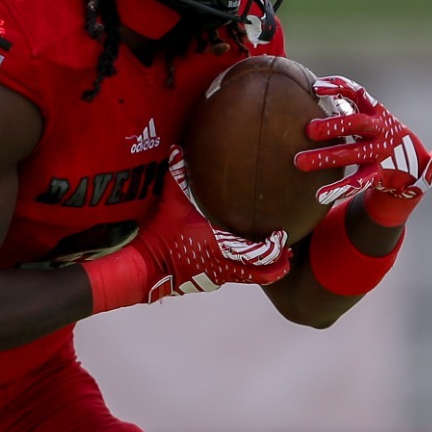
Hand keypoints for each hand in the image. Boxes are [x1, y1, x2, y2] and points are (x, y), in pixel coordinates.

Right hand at [83, 147, 289, 309]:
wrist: (144, 268)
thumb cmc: (162, 235)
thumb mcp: (171, 203)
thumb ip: (177, 175)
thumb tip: (177, 148)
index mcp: (222, 247)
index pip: (260, 254)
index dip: (275, 248)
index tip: (282, 236)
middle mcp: (224, 266)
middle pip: (262, 274)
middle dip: (278, 265)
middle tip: (288, 254)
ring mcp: (216, 278)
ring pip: (249, 279)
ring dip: (263, 271)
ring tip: (274, 260)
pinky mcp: (206, 283)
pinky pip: (232, 278)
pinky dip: (243, 272)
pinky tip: (241, 262)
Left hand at [292, 75, 431, 206]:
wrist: (413, 164)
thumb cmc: (377, 134)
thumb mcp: (368, 115)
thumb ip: (345, 104)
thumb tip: (314, 88)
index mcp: (375, 110)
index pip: (358, 92)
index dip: (339, 87)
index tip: (316, 88)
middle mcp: (380, 129)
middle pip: (358, 124)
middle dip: (334, 125)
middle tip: (309, 130)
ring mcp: (381, 152)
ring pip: (353, 154)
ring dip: (326, 158)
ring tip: (299, 162)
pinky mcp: (380, 174)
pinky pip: (359, 182)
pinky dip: (340, 188)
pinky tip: (320, 194)